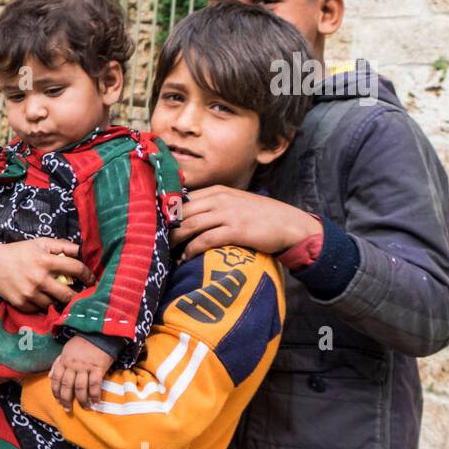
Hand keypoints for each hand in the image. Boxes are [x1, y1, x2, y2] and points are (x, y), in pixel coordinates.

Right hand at [0, 238, 95, 311]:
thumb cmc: (20, 252)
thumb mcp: (40, 243)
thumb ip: (62, 245)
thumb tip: (82, 250)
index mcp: (45, 260)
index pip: (75, 268)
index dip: (88, 275)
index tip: (92, 280)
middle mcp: (38, 278)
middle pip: (68, 294)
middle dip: (78, 296)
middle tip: (83, 296)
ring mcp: (29, 293)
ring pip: (54, 304)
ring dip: (58, 301)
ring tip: (59, 296)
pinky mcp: (21, 303)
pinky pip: (39, 309)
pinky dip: (43, 305)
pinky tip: (42, 298)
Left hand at [50, 338, 113, 412]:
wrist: (99, 334)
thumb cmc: (83, 342)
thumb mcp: (66, 350)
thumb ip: (58, 363)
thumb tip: (50, 377)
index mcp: (64, 360)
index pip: (56, 379)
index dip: (56, 391)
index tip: (57, 400)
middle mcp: (72, 365)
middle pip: (67, 386)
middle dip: (66, 400)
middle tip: (67, 409)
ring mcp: (85, 367)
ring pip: (80, 388)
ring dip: (81, 400)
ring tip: (85, 408)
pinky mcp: (97, 368)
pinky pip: (95, 385)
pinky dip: (95, 395)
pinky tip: (96, 402)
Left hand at [170, 185, 321, 260]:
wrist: (290, 225)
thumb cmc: (262, 217)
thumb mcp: (236, 203)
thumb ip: (215, 206)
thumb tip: (189, 217)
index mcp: (218, 190)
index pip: (183, 199)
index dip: (168, 214)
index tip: (157, 227)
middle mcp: (220, 199)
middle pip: (182, 212)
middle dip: (167, 229)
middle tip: (157, 243)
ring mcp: (227, 213)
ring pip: (189, 225)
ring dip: (175, 241)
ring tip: (168, 253)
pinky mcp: (235, 230)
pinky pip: (204, 240)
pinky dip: (191, 250)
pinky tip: (186, 258)